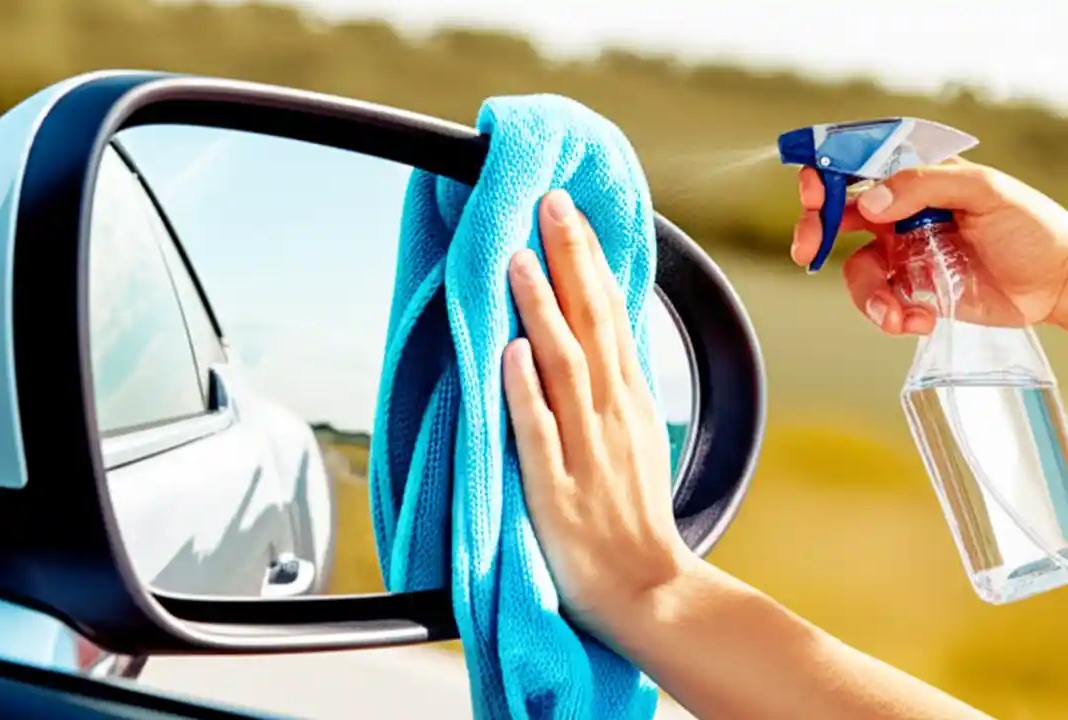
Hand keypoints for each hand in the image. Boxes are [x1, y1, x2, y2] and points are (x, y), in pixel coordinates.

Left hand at [502, 189, 694, 639]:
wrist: (648, 592)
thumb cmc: (632, 513)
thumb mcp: (635, 434)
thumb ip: (611, 380)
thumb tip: (591, 323)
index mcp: (628, 399)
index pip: (609, 314)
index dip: (587, 258)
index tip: (566, 209)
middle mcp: (610, 416)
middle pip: (591, 325)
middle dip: (569, 260)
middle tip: (548, 203)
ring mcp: (584, 453)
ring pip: (563, 368)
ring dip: (542, 311)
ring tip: (518, 260)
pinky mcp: (555, 493)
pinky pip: (538, 434)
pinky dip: (525, 392)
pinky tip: (509, 353)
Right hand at [792, 158, 1067, 334]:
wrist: (1057, 284)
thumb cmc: (1032, 227)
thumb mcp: (985, 191)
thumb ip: (926, 186)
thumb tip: (869, 201)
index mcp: (916, 178)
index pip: (859, 165)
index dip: (827, 172)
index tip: (812, 188)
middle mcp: (901, 213)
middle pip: (837, 215)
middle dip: (814, 231)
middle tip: (807, 249)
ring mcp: (903, 252)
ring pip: (854, 269)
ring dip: (866, 294)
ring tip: (895, 313)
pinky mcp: (911, 289)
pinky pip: (879, 301)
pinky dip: (889, 315)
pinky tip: (919, 319)